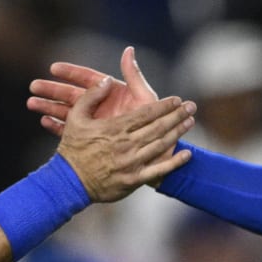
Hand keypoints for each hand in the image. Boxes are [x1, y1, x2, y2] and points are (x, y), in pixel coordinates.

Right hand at [28, 46, 176, 136]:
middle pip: (74, 96)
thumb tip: (128, 50)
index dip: (71, 73)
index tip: (53, 67)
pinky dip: (58, 127)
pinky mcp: (95, 141)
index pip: (89, 79)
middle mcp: (103, 108)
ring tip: (31, 103)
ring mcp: (98, 124)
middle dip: (53, 90)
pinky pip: (74, 132)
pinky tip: (44, 122)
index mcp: (113, 95)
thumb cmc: (155, 124)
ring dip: (50, 107)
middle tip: (33, 86)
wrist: (156, 154)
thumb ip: (133, 76)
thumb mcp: (144, 98)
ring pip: (69, 113)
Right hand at [56, 72, 194, 201]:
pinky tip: (187, 154)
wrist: (69, 182)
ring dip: (178, 133)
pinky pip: (158, 171)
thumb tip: (106, 79)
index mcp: (115, 128)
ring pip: (161, 145)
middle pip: (158, 127)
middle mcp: (127, 145)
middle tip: (192, 107)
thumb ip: (91, 96)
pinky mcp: (134, 180)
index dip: (164, 106)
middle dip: (177, 116)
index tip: (177, 99)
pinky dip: (174, 163)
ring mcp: (132, 163)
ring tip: (190, 123)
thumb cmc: (73, 148)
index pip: (146, 114)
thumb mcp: (76, 118)